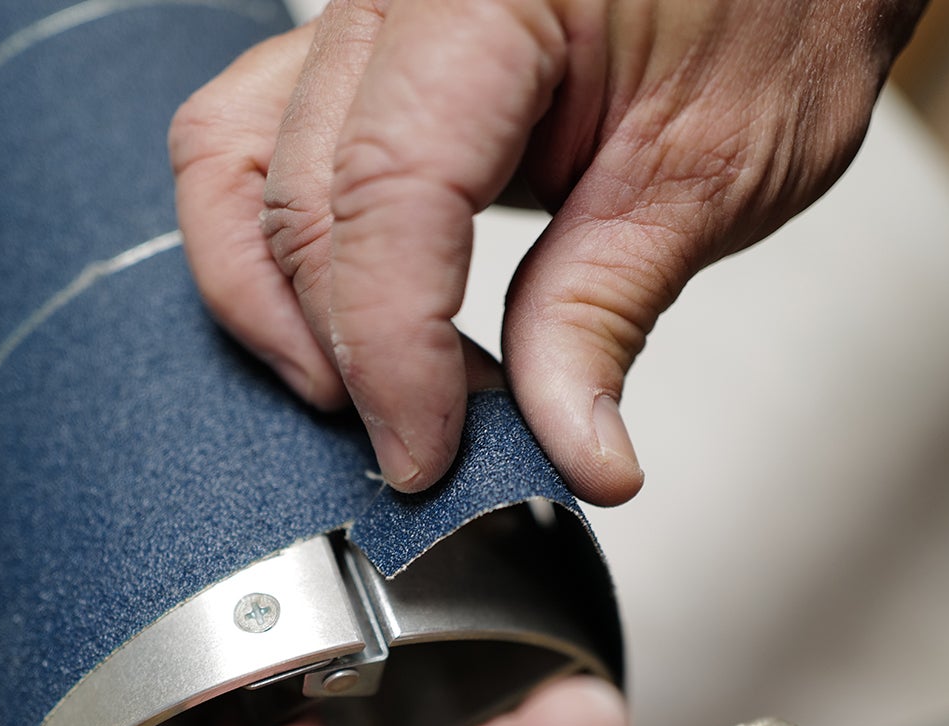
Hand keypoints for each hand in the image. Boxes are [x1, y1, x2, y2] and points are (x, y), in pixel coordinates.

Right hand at [169, 0, 923, 503]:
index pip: (383, 198)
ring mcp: (365, 4)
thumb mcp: (717, 168)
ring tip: (364, 389)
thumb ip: (607, 310)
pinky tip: (343, 313)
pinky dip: (278, 242)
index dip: (391, 352)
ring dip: (276, 301)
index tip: (425, 456)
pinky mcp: (366, 41)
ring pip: (231, 160)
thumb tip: (567, 450)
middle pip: (298, 196)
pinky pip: (254, 133)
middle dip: (350, 349)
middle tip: (434, 441)